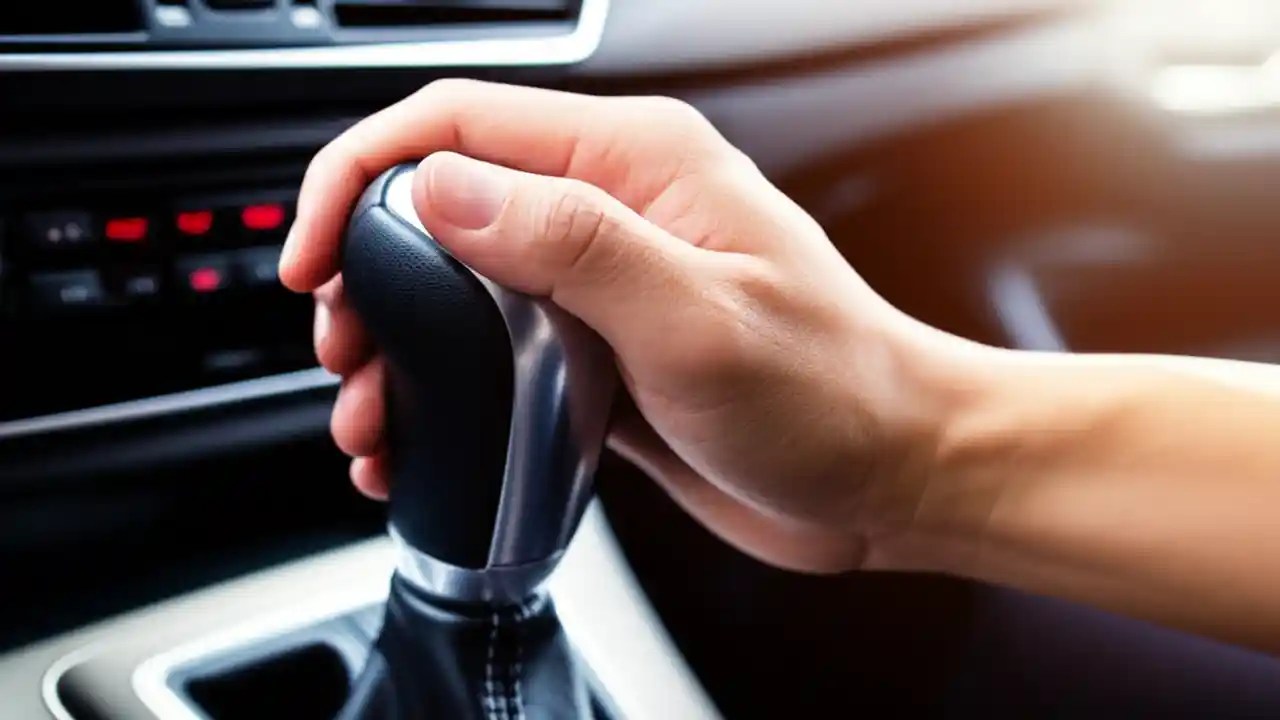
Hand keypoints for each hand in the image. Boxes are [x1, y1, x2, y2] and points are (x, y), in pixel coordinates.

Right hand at [280, 79, 976, 573]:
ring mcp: (605, 284)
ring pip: (459, 287)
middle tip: (346, 350)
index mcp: (637, 163)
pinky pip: (499, 352)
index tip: (315, 252)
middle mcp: (613, 211)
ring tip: (372, 417)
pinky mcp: (603, 353)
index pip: (459, 124)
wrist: (892, 472)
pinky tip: (426, 443)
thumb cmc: (832, 391)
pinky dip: (447, 394)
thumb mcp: (698, 316)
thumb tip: (441, 189)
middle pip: (443, 205)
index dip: (363, 175)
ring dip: (398, 346)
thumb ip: (569, 242)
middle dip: (369, 274)